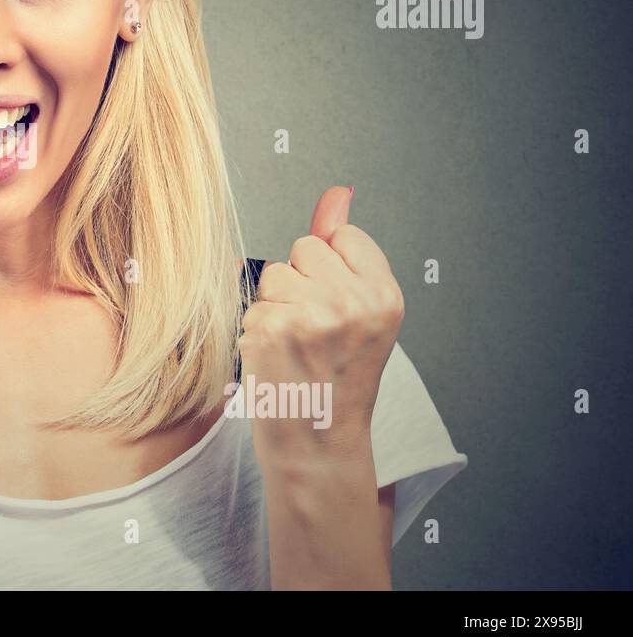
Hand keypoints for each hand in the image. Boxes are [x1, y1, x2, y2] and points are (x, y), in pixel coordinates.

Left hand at [238, 186, 404, 469]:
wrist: (319, 443)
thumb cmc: (339, 378)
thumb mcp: (360, 312)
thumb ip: (344, 249)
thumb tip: (337, 192)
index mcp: (384, 294)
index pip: (340, 237)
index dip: (330, 269)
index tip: (338, 309)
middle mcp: (352, 301)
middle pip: (303, 248)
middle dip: (302, 283)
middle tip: (315, 332)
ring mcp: (310, 314)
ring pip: (274, 274)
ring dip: (276, 304)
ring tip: (296, 346)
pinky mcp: (270, 328)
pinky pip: (252, 303)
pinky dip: (257, 328)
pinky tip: (276, 359)